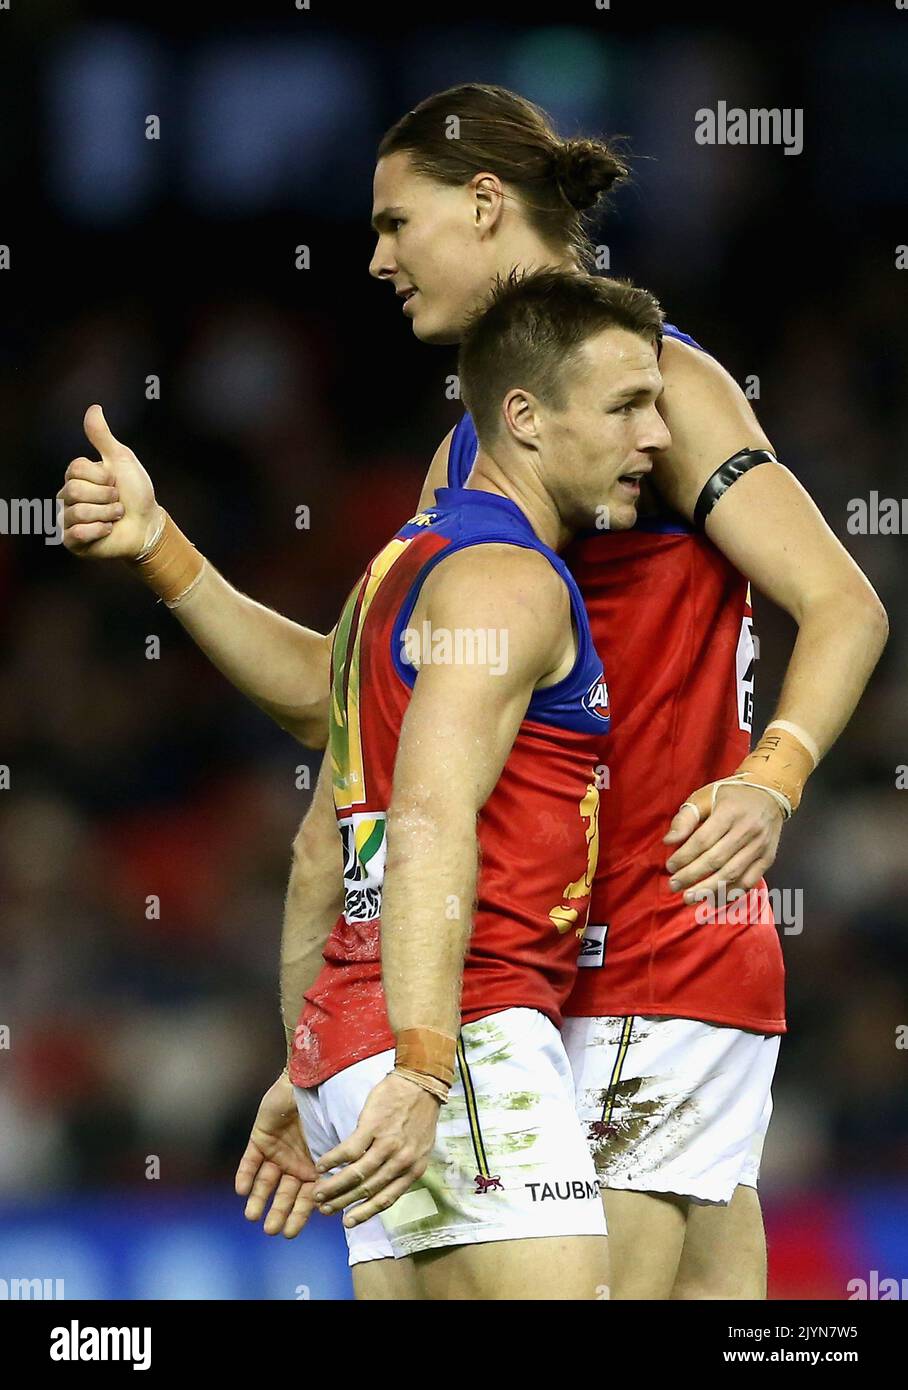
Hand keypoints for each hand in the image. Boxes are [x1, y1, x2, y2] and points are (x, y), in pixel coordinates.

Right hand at [57, 404, 162, 559]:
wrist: (147, 525)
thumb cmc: (136, 493)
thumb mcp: (121, 459)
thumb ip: (103, 437)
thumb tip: (94, 408)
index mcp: (76, 477)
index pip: (76, 469)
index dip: (102, 477)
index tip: (115, 482)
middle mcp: (67, 497)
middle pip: (74, 490)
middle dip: (106, 497)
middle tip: (117, 502)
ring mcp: (67, 520)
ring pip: (78, 512)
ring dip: (107, 514)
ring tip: (115, 517)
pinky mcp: (72, 541)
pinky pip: (77, 533)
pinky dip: (100, 531)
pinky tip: (108, 531)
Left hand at [235, 1071, 319, 1238]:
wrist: (309, 1081)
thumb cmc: (327, 1109)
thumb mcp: (334, 1141)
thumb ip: (335, 1165)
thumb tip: (342, 1192)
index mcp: (315, 1166)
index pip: (307, 1197)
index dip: (299, 1214)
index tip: (291, 1233)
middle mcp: (295, 1163)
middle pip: (284, 1193)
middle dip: (278, 1212)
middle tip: (272, 1230)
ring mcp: (277, 1152)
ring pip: (265, 1182)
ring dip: (258, 1198)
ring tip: (252, 1216)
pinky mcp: (260, 1139)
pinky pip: (250, 1161)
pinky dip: (245, 1175)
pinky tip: (242, 1190)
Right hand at [312, 1072, 439, 1228]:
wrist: (421, 1081)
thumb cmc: (419, 1113)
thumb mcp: (419, 1147)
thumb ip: (402, 1166)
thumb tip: (380, 1183)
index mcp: (413, 1169)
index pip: (386, 1199)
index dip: (364, 1213)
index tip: (347, 1222)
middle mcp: (401, 1161)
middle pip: (367, 1189)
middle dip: (342, 1202)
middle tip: (324, 1208)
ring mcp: (386, 1144)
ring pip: (355, 1174)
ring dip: (333, 1186)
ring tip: (318, 1192)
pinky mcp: (373, 1126)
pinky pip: (348, 1151)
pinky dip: (332, 1160)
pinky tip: (320, 1165)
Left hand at [664, 782, 783, 902]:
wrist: (769, 793)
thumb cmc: (729, 796)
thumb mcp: (704, 797)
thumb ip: (685, 818)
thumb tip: (669, 841)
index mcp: (729, 812)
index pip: (703, 840)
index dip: (684, 856)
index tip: (670, 866)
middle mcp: (748, 830)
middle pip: (716, 860)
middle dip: (692, 876)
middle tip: (674, 886)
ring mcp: (760, 845)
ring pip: (733, 873)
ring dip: (709, 889)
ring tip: (689, 898)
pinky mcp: (768, 858)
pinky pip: (750, 880)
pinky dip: (731, 893)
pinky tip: (714, 899)